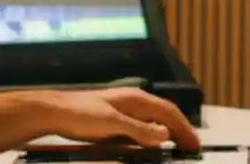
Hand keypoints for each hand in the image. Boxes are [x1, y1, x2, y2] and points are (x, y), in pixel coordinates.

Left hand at [34, 88, 200, 151]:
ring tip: (177, 150)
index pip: (168, 112)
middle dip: (179, 132)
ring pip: (153, 123)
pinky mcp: (114, 121)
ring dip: (167, 135)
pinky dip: (152, 139)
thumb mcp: (112, 123)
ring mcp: (123, 111)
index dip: (184, 128)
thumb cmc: (81, 114)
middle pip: (163, 116)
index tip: (195, 145)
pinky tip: (151, 148)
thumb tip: (165, 134)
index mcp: (136, 99)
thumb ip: (139, 129)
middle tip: (191, 150)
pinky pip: (140, 130)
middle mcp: (133, 103)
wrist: (54, 112)